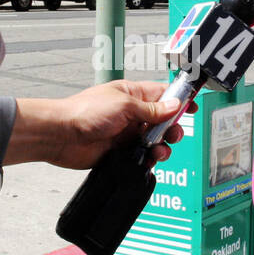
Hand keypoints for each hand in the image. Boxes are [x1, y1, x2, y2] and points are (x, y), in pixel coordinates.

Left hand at [6, 82, 196, 169]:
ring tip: (159, 150)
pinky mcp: (120, 152)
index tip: (192, 107)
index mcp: (132, 95)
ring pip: (155, 140)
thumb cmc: (85, 112)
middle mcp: (131, 114)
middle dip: (172, 127)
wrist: (61, 135)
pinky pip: (142, 156)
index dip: (179, 100)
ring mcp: (126, 134)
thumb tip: (174, 106)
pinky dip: (150, 159)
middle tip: (172, 133)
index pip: (162, 95)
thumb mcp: (124, 105)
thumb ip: (151, 109)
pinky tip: (149, 160)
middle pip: (163, 120)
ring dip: (162, 146)